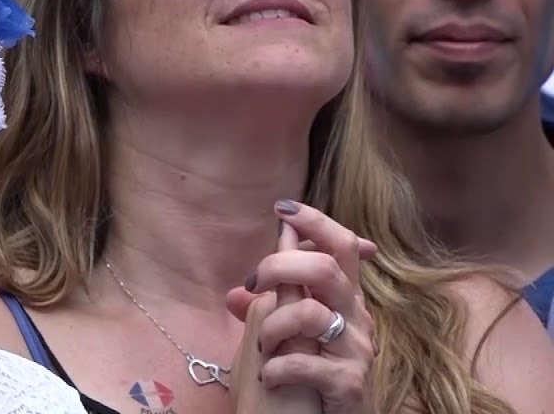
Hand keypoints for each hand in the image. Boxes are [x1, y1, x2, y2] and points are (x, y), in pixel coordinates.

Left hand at [232, 201, 376, 413]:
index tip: (282, 208)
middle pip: (326, 268)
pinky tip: (269, 375)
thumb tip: (235, 293)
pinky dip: (279, 367)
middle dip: (281, 266)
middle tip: (255, 283)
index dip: (314, 222)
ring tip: (262, 347)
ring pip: (312, 314)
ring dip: (273, 327)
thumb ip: (266, 312)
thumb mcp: (285, 337)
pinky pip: (308, 364)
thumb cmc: (307, 374)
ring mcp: (356, 351)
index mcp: (342, 298)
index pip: (340, 246)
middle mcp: (356, 318)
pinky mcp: (349, 385)